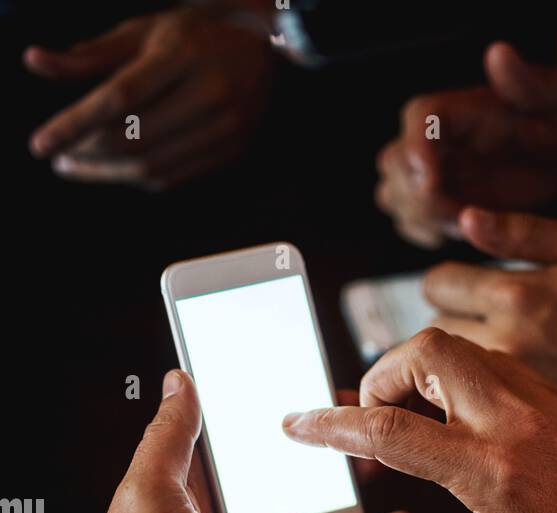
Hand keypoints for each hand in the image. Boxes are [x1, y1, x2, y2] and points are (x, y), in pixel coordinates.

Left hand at [25, 9, 273, 189]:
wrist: (263, 50)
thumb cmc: (196, 36)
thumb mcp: (143, 33)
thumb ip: (90, 54)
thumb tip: (35, 62)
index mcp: (183, 54)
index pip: (119, 98)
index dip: (75, 124)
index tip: (42, 144)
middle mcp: (208, 93)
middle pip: (134, 140)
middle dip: (88, 153)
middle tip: (60, 154)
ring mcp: (225, 128)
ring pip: (152, 167)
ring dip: (107, 173)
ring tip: (79, 164)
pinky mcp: (232, 152)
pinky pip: (173, 177)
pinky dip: (137, 177)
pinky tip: (116, 168)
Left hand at [51, 372, 412, 512]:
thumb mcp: (150, 495)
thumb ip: (169, 437)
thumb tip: (178, 380)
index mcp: (180, 489)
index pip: (225, 434)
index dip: (259, 406)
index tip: (300, 377)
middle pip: (275, 473)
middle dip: (316, 449)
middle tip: (360, 422)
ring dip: (346, 495)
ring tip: (387, 467)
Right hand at [282, 328, 556, 512]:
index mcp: (493, 474)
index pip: (390, 430)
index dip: (332, 426)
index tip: (297, 425)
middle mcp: (520, 423)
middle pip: (427, 352)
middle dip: (381, 377)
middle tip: (372, 423)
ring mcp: (548, 404)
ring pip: (464, 348)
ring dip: (421, 373)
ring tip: (410, 425)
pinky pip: (498, 362)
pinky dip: (461, 378)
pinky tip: (457, 425)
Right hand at [374, 42, 556, 248]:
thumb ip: (532, 81)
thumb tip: (498, 54)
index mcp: (468, 108)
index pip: (418, 119)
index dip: (415, 151)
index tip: (433, 180)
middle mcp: (445, 137)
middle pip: (395, 162)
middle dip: (418, 195)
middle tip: (461, 215)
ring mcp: (442, 169)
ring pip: (394, 194)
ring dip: (420, 218)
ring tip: (465, 226)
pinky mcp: (448, 197)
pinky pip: (410, 219)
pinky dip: (425, 232)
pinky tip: (461, 233)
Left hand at [425, 209, 556, 441]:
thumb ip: (523, 231)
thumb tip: (467, 218)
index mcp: (518, 296)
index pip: (437, 284)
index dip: (447, 282)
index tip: (464, 288)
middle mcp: (507, 345)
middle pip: (431, 334)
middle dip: (444, 325)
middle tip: (470, 326)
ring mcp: (511, 391)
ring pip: (445, 376)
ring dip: (451, 366)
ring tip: (483, 358)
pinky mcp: (520, 423)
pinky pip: (473, 410)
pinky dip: (474, 400)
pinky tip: (498, 393)